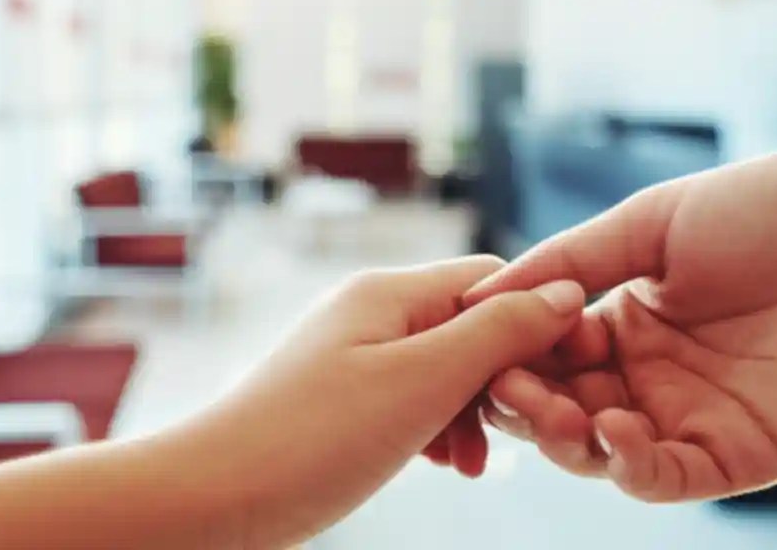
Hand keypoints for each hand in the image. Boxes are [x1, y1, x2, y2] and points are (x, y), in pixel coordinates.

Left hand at [193, 256, 585, 545]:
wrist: (212, 496)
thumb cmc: (312, 440)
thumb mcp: (422, 384)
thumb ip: (497, 335)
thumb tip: (564, 292)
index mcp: (389, 292)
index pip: (491, 279)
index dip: (533, 324)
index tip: (555, 384)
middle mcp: (370, 311)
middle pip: (469, 326)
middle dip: (498, 381)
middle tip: (508, 438)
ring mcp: (352, 354)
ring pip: (443, 369)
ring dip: (470, 413)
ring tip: (469, 464)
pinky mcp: (340, 397)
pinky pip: (410, 399)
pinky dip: (434, 429)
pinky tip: (439, 465)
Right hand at [465, 151, 776, 501]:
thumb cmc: (773, 210)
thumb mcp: (650, 222)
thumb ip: (568, 259)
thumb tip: (478, 290)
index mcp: (624, 322)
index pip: (542, 354)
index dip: (506, 353)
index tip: (478, 341)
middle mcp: (649, 377)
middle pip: (560, 410)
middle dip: (524, 403)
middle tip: (505, 386)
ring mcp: (692, 418)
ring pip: (600, 453)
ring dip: (565, 439)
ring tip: (555, 411)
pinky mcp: (741, 453)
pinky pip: (669, 478)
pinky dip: (631, 466)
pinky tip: (618, 430)